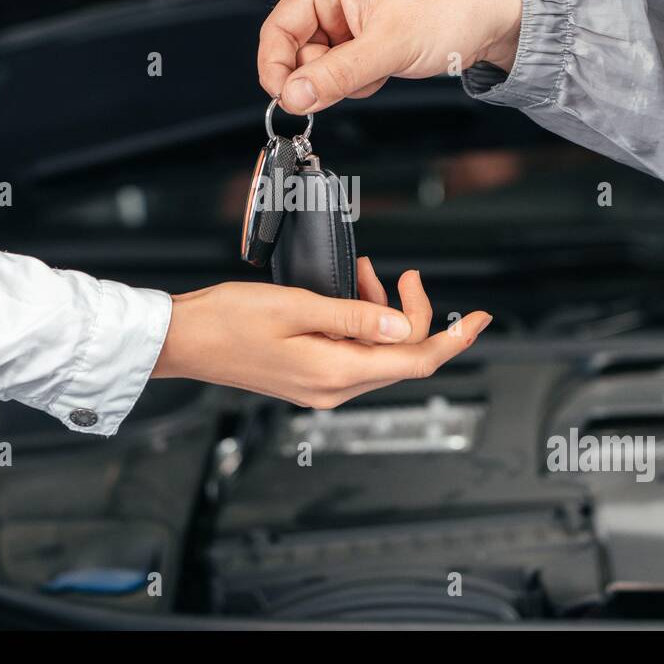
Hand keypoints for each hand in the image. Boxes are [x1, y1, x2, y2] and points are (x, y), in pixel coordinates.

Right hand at [152, 260, 491, 408]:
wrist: (184, 339)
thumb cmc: (227, 321)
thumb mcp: (296, 306)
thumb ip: (354, 315)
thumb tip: (402, 323)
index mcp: (335, 372)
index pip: (415, 359)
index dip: (454, 339)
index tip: (479, 318)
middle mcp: (333, 388)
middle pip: (400, 355)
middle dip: (409, 311)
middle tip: (402, 275)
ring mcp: (321, 386)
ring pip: (378, 351)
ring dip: (382, 313)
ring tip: (367, 275)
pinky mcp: (310, 377)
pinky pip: (354, 352)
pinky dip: (361, 321)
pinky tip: (350, 294)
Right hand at [257, 0, 522, 113]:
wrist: (498, 14)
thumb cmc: (453, 6)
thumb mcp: (388, 46)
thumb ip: (336, 74)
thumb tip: (294, 96)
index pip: (278, 29)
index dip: (276, 68)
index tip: (287, 100)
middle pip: (298, 51)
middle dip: (322, 76)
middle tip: (352, 82)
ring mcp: (352, 18)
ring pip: (322, 65)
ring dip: (346, 79)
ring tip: (381, 68)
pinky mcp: (368, 37)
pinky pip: (346, 69)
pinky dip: (362, 79)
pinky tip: (388, 68)